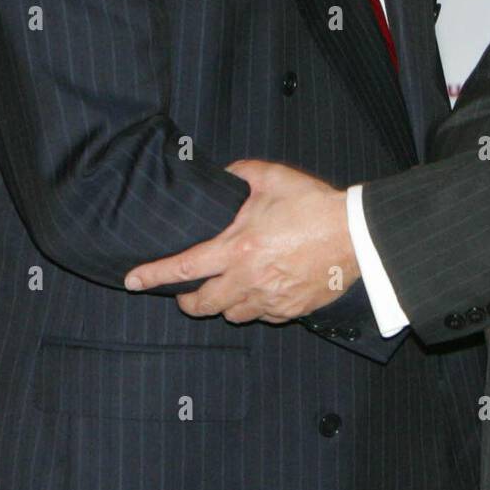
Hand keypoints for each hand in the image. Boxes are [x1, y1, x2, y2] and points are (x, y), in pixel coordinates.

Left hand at [124, 160, 359, 323]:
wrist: (357, 234)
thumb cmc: (315, 204)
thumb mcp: (274, 178)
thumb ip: (241, 174)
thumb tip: (224, 175)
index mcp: (238, 248)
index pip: (184, 268)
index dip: (153, 275)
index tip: (132, 281)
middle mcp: (249, 279)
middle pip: (202, 304)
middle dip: (187, 300)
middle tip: (185, 292)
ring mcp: (270, 299)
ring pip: (231, 314)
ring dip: (223, 303)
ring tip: (228, 287)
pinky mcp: (291, 309)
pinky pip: (263, 315)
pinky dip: (255, 306)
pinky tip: (262, 289)